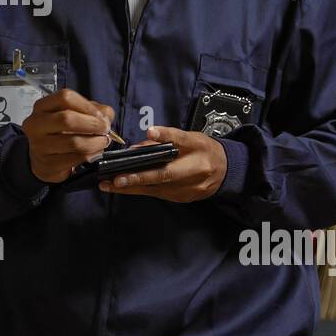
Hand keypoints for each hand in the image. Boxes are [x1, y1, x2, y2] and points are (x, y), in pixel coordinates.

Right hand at [23, 88, 114, 183]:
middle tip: (105, 130)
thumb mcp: (74, 114)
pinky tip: (94, 152)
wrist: (43, 159)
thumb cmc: (61, 132)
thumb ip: (93, 110)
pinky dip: (90, 155)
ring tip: (103, 142)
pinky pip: (75, 158)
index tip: (100, 116)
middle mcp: (36, 123)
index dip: (87, 106)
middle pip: (67, 119)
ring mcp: (39, 145)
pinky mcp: (47, 163)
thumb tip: (106, 117)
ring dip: (95, 143)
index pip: (65, 98)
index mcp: (42, 106)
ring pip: (74, 142)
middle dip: (93, 124)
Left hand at [97, 125, 226, 202]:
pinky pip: (157, 193)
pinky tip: (124, 187)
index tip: (139, 148)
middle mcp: (192, 178)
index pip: (174, 155)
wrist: (225, 170)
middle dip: (135, 180)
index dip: (157, 151)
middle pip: (160, 179)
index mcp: (196, 160)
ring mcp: (186, 192)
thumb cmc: (206, 150)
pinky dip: (140, 189)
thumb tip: (146, 138)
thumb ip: (170, 137)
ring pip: (155, 190)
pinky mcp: (180, 199)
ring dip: (131, 188)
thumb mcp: (192, 137)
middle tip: (114, 180)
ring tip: (109, 184)